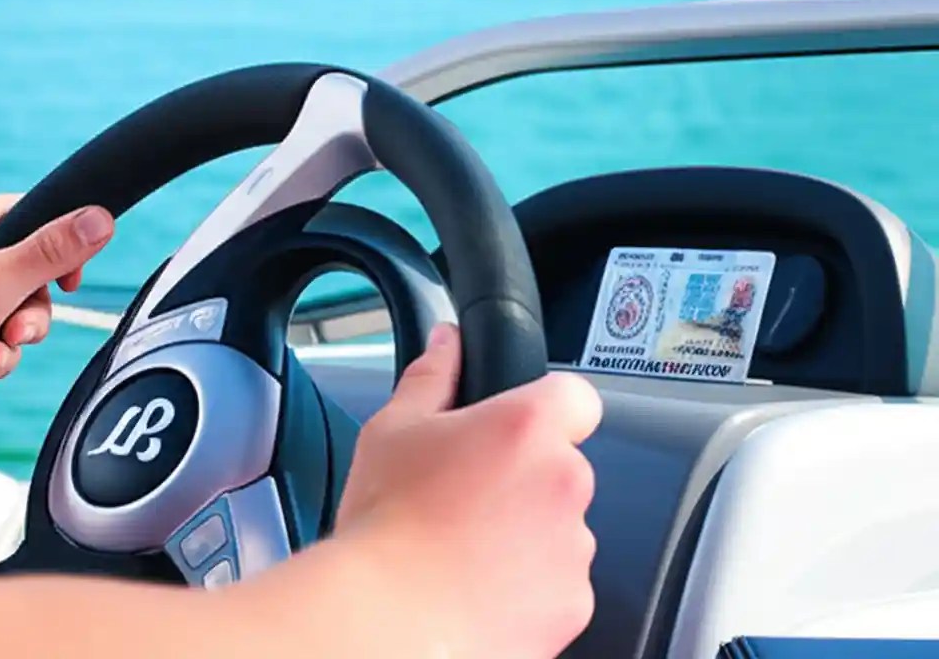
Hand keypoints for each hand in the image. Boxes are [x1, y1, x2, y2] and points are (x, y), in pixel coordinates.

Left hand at [0, 195, 114, 424]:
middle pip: (26, 281)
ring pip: (5, 320)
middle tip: (12, 335)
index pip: (35, 218)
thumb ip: (54, 251)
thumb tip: (100, 218)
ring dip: (4, 351)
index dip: (59, 252)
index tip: (66, 283)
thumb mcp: (1, 281)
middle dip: (27, 321)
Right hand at [336, 324, 600, 657]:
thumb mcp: (392, 430)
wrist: (387, 620)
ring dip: (527, 533)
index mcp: (526, 428)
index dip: (545, 407)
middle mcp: (565, 482)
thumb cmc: (386, 527)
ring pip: (561, 527)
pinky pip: (559, 582)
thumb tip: (448, 342)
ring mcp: (575, 547)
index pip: (575, 394)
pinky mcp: (573, 602)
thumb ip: (432, 376)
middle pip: (562, 466)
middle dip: (525, 479)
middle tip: (466, 497)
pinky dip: (529, 585)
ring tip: (465, 549)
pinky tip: (477, 587)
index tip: (514, 429)